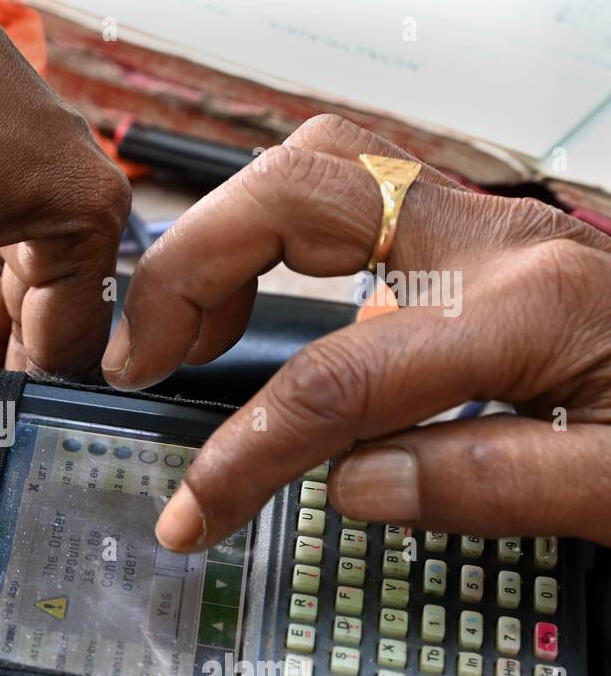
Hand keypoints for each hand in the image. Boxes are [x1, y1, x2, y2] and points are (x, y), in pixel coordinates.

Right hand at [101, 114, 610, 549]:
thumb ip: (488, 486)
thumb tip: (350, 486)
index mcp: (532, 308)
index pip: (339, 378)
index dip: (244, 455)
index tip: (192, 513)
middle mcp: (500, 235)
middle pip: (302, 192)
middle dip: (196, 269)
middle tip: (143, 353)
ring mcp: (492, 215)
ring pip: (323, 162)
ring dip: (231, 231)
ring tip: (189, 322)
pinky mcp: (486, 224)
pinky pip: (356, 187)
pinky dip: (278, 230)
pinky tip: (262, 296)